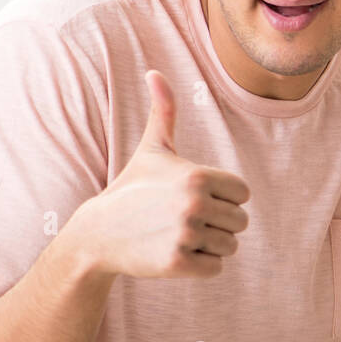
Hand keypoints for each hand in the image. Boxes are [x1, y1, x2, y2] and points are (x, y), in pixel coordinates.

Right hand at [72, 70, 250, 278]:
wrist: (98, 234)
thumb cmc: (131, 188)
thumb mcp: (151, 150)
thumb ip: (163, 112)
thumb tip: (154, 72)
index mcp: (197, 175)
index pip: (242, 193)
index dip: (223, 198)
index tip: (194, 198)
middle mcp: (194, 203)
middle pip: (240, 221)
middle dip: (217, 224)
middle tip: (183, 220)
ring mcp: (186, 233)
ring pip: (230, 246)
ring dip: (209, 245)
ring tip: (177, 235)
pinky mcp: (178, 262)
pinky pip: (215, 268)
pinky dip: (199, 265)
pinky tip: (174, 253)